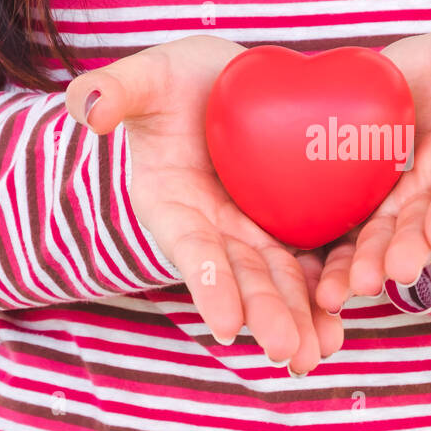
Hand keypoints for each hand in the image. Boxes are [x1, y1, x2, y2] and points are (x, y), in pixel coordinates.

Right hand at [66, 35, 342, 374]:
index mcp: (172, 206)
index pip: (192, 250)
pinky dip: (325, 288)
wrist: (222, 81)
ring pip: (280, 278)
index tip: (229, 326)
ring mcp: (252, 230)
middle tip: (293, 354)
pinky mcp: (290, 221)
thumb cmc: (177, 80)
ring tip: (323, 351)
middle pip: (243, 276)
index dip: (210, 286)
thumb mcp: (146, 76)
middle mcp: (212, 229)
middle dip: (267, 315)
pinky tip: (342, 321)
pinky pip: (311, 258)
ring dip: (301, 317)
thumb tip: (87, 110)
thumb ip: (114, 90)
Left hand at [314, 33, 430, 311]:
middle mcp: (429, 196)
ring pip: (379, 244)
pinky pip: (343, 243)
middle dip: (406, 252)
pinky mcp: (355, 213)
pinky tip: (318, 291)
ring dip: (364, 268)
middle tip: (392, 272)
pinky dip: (332, 267)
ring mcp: (390, 209)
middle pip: (418, 230)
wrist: (392, 83)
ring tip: (345, 291)